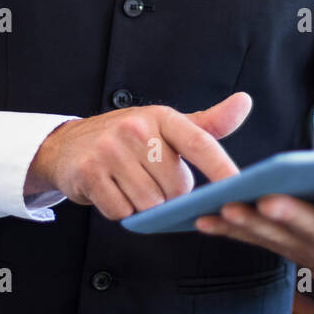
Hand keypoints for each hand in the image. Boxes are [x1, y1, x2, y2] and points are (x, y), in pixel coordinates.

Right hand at [24, 92, 250, 219]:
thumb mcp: (166, 126)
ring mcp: (110, 150)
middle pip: (176, 187)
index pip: (200, 143)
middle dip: (170, 195)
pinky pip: (122, 212)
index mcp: (162, 117)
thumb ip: (207, 124)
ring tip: (131, 185)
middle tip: (152, 181)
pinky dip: (121, 210)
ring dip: (144, 205)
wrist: (69, 145)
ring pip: (150, 203)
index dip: (222, 167)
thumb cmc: (127, 139)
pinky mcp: (89, 173)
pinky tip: (112, 192)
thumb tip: (244, 102)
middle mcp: (135, 128)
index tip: (241, 187)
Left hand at [194, 182, 313, 295]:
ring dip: (249, 223)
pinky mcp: (281, 248)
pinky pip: (252, 240)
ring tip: (224, 206)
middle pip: (311, 230)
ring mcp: (305, 251)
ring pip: (274, 237)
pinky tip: (201, 219)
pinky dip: (229, 231)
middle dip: (289, 216)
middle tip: (267, 199)